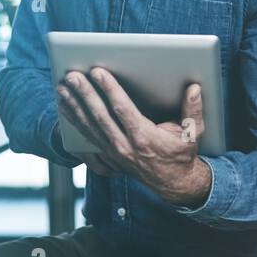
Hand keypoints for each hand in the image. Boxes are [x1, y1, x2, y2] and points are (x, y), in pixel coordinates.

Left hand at [56, 68, 210, 206]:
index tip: (98, 72)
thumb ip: (193, 110)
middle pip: (99, 116)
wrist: (174, 184)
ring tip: (62, 88)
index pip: (122, 109)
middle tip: (72, 76)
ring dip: (74, 106)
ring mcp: (114, 153)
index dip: (109, 89)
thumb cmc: (182, 154)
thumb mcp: (193, 133)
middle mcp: (125, 146)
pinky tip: (65, 108)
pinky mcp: (108, 155)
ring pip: (89, 126)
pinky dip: (74, 121)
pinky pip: (87, 136)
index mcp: (144, 138)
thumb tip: (194, 88)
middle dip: (84, 94)